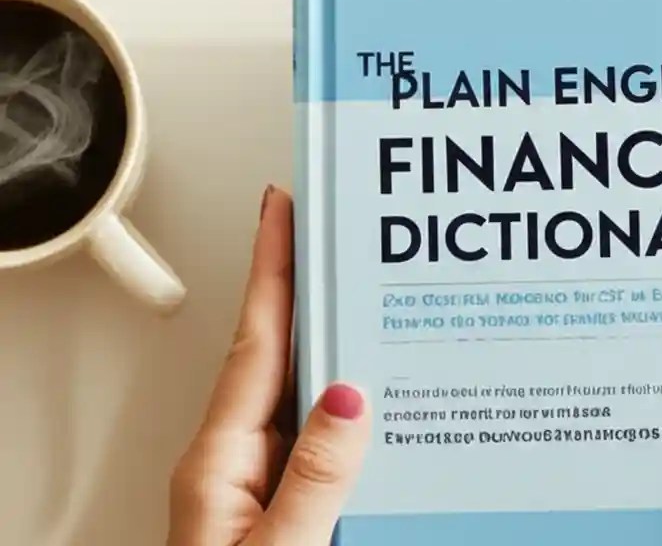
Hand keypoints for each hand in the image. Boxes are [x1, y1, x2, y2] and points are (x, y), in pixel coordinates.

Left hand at [167, 186, 372, 545]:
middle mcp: (235, 464)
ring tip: (374, 301)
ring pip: (304, 396)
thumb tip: (349, 402)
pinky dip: (353, 408)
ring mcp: (258, 486)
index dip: (273, 269)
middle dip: (306, 289)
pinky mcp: (286, 509)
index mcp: (219, 463)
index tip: (283, 208)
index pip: (257, 344)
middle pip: (277, 355)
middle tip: (338, 234)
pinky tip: (385, 403)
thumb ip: (313, 483)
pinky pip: (322, 441)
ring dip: (335, 345)